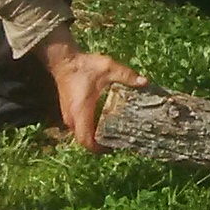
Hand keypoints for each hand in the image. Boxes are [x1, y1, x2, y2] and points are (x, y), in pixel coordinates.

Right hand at [37, 27, 144, 151]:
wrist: (64, 61)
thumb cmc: (85, 66)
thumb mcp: (109, 68)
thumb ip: (127, 76)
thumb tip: (145, 82)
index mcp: (81, 112)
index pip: (86, 140)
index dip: (99, 149)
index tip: (114, 147)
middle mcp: (72, 118)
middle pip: (84, 140)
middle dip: (100, 144)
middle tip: (119, 140)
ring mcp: (68, 116)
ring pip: (81, 134)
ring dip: (95, 136)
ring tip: (114, 132)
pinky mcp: (69, 112)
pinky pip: (79, 127)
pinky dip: (90, 129)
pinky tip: (104, 122)